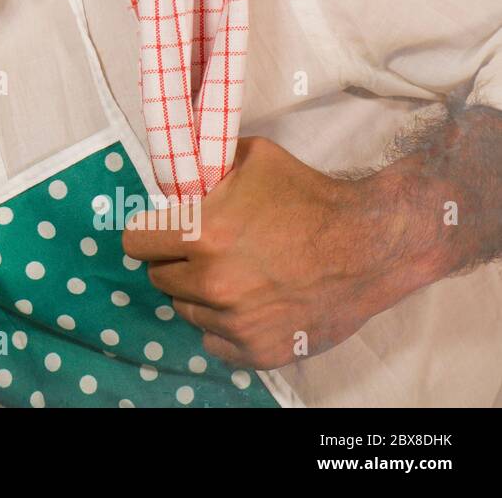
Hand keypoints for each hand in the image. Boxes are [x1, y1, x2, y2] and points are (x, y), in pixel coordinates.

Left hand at [121, 136, 429, 369]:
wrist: (371, 244)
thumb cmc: (309, 196)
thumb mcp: (251, 158)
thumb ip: (204, 165)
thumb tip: (176, 169)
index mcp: (200, 234)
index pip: (136, 241)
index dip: (150, 232)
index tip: (165, 230)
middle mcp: (212, 282)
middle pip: (159, 277)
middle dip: (177, 262)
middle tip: (207, 251)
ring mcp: (235, 322)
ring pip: (185, 310)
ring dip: (200, 295)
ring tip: (236, 275)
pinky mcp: (258, 350)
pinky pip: (213, 342)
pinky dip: (224, 327)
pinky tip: (248, 305)